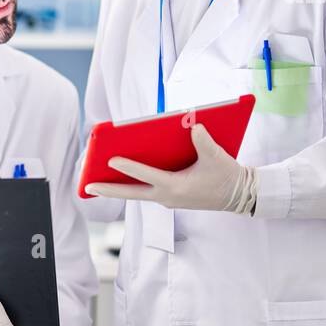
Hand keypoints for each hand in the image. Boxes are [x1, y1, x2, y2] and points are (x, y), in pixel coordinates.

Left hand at [85, 123, 257, 214]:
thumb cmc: (227, 176)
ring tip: (94, 183)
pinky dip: (130, 185)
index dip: (129, 168)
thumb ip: (205, 142)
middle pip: (131, 194)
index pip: (147, 177)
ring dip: (116, 189)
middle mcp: (167, 197)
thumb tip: (194, 126)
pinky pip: (144, 192)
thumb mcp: (217, 158)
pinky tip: (119, 177)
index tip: (111, 160)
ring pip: (136, 194)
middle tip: (87, 186)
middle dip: (108, 190)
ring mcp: (167, 199)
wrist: (239, 195)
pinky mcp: (169, 198)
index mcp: (176, 188)